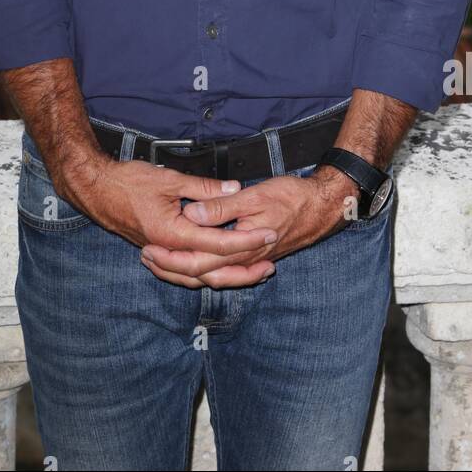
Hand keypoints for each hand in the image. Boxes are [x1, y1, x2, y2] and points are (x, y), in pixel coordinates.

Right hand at [62, 151, 280, 273]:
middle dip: (243, 268)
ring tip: (253, 273)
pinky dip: (206, 274)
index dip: (246, 240)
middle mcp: (169, 250)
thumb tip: (234, 189)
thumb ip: (204, 188)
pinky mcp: (159, 252)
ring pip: (199, 277)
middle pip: (212, 271)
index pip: (218, 243)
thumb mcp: (170, 179)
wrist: (97, 190)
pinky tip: (219, 270)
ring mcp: (163, 254)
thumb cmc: (128, 182)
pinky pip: (185, 273)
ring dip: (227, 276)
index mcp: (173, 233)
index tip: (268, 234)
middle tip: (269, 263)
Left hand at [139, 167, 358, 288]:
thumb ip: (222, 207)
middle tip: (147, 257)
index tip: (149, 248)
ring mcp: (249, 261)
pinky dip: (206, 269)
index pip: (197, 261)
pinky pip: (225, 270)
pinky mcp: (254, 256)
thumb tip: (192, 214)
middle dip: (171, 268)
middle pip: (200, 274)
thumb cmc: (292, 198)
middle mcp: (242, 260)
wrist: (324, 207)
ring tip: (162, 262)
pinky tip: (197, 264)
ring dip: (186, 271)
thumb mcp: (255, 196)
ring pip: (212, 275)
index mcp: (239, 247)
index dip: (170, 258)